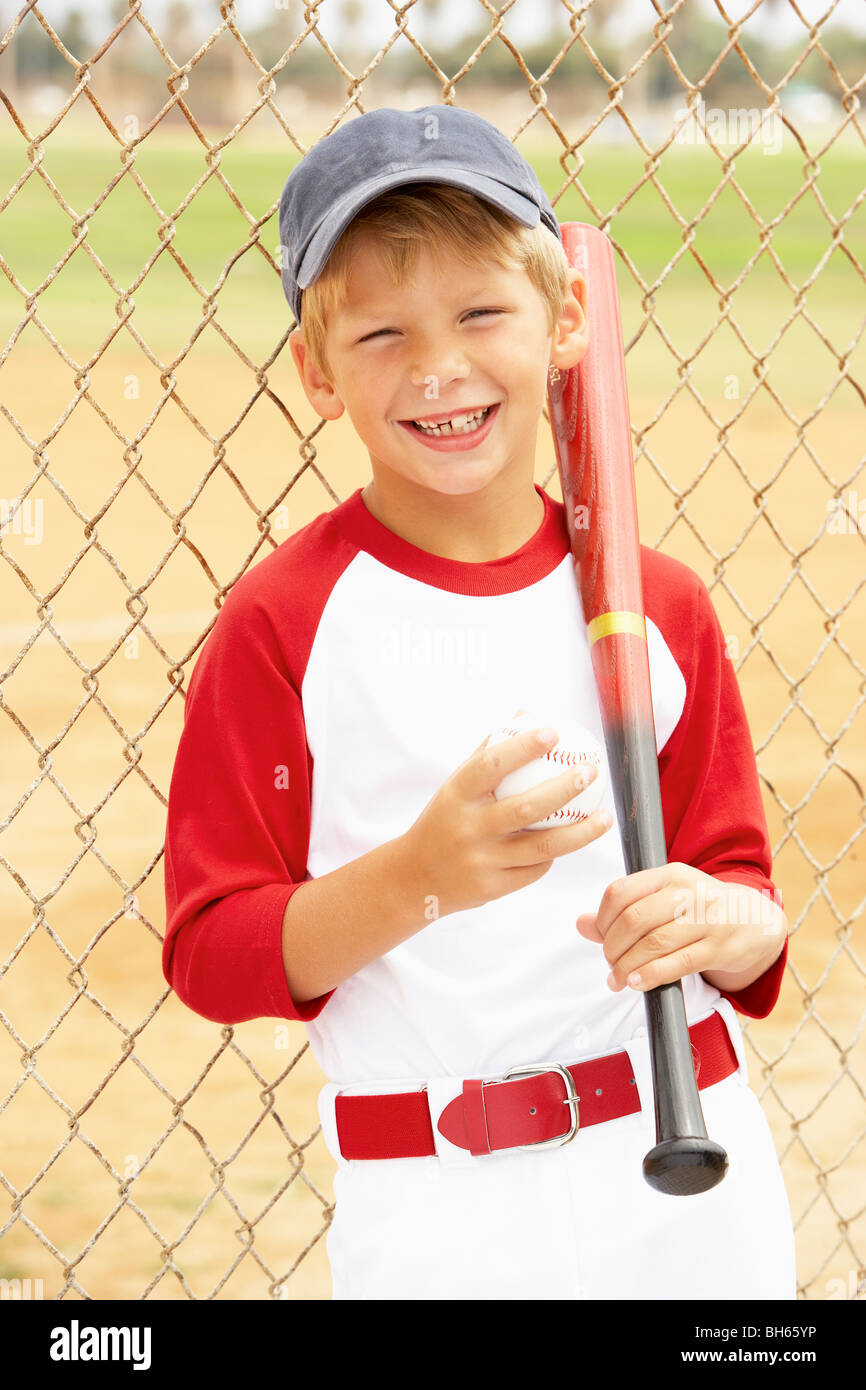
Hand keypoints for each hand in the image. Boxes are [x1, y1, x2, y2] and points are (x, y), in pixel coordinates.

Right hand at [401, 720, 612, 919]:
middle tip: (591, 771)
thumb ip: (490, 751)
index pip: (492, 764)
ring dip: (580, 832)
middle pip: (526, 808)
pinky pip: (535, 868)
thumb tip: (527, 714)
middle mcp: (469, 827)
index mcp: (457, 795)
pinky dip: (554, 854)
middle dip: (564, 788)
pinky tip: (571, 841)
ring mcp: (482, 860)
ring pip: (542, 846)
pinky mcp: (493, 888)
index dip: (523, 747)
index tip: (553, 731)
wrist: (414, 878)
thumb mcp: (457, 786)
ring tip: (606, 817)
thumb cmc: (445, 820)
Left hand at [576, 862, 786, 992]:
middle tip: (611, 963)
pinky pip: (677, 963)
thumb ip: (624, 911)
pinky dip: (650, 975)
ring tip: (619, 979)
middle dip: (612, 947)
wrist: (756, 920)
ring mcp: (706, 919)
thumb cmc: (701, 910)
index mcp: (670, 874)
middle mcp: (688, 892)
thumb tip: (581, 924)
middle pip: (633, 919)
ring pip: (653, 943)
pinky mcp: (718, 948)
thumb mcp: (665, 900)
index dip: (602, 920)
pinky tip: (637, 983)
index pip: (620, 892)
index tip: (601, 938)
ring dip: (627, 967)